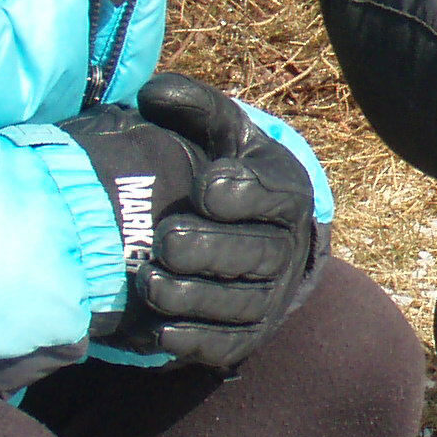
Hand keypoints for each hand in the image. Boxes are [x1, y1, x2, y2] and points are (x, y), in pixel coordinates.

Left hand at [62, 76, 325, 368]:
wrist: (251, 237)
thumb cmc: (227, 174)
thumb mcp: (222, 134)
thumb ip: (194, 107)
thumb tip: (150, 92)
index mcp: (286, 193)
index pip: (273, 195)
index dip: (242, 193)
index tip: (204, 186)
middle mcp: (288, 249)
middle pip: (256, 256)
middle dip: (209, 251)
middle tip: (164, 241)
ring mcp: (270, 298)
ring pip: (237, 304)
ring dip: (191, 297)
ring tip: (148, 282)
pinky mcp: (247, 337)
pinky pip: (222, 344)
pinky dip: (190, 339)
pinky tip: (156, 328)